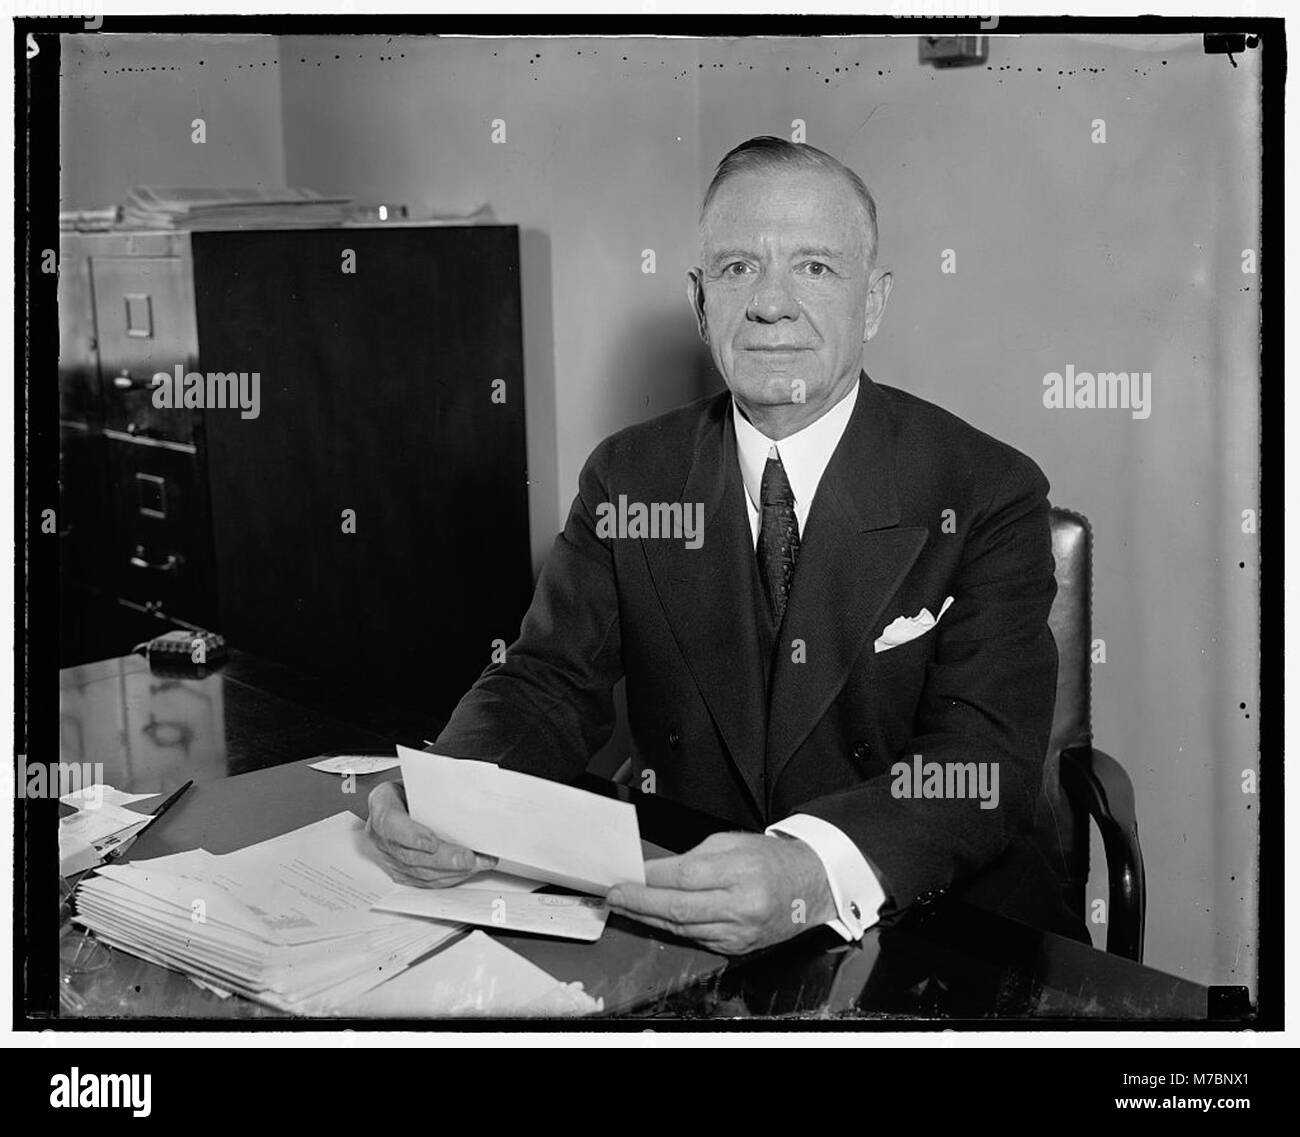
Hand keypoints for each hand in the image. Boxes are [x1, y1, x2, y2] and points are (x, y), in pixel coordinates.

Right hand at [365, 780, 497, 886]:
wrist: (401, 799)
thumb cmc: (412, 787)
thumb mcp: (419, 778)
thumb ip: (436, 786)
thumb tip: (467, 793)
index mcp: (383, 805)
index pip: (390, 823)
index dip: (411, 836)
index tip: (431, 842)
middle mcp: (382, 836)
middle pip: (410, 854)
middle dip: (443, 859)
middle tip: (467, 858)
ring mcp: (390, 857)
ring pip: (420, 871)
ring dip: (452, 871)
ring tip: (477, 863)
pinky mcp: (402, 872)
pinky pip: (426, 880)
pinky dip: (450, 877)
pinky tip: (468, 870)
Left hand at [605, 832, 834, 954]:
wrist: (810, 886)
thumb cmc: (772, 860)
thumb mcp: (733, 842)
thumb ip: (694, 857)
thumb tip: (656, 871)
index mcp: (741, 872)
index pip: (684, 876)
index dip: (650, 877)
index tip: (627, 874)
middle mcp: (742, 906)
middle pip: (678, 907)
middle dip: (640, 902)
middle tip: (615, 895)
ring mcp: (739, 931)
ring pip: (682, 928)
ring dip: (649, 918)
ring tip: (627, 906)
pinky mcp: (737, 947)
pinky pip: (696, 938)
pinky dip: (673, 928)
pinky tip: (656, 918)